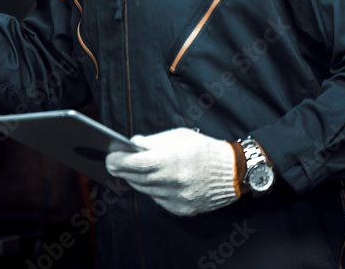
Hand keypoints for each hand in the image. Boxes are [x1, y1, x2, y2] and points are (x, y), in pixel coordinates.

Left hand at [105, 128, 237, 216]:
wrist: (234, 173)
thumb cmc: (205, 150)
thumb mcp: (179, 136)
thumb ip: (154, 141)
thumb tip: (133, 144)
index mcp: (172, 160)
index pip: (135, 163)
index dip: (118, 160)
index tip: (110, 156)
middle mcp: (173, 181)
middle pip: (137, 178)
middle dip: (123, 170)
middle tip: (114, 163)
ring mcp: (178, 198)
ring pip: (145, 190)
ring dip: (135, 180)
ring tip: (131, 170)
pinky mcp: (182, 209)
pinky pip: (158, 199)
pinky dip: (152, 190)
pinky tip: (153, 180)